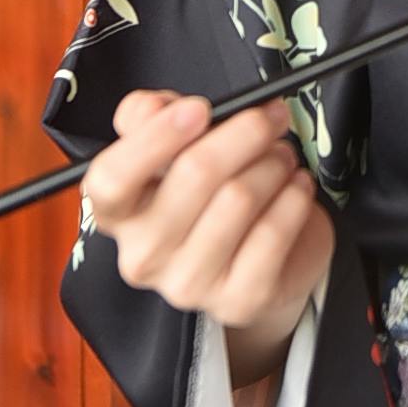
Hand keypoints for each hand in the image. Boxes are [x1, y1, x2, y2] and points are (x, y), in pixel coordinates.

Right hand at [81, 89, 332, 368]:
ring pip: (240, 197)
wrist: (258, 264)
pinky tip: (296, 188)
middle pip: (193, 174)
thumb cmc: (209, 195)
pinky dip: (293, 198)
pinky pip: (273, 233)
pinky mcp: (237, 300)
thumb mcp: (173, 146)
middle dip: (244, 133)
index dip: (154, 138)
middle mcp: (143, 254)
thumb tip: (155, 106)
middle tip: (270, 117)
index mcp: (117, 213)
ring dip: (273, 164)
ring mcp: (188, 284)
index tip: (199, 109)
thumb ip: (150, 115)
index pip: (111, 179)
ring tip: (282, 157)